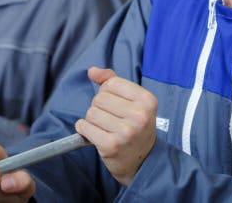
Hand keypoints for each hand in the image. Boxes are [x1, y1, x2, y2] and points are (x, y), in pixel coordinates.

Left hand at [75, 67, 156, 185]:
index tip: (116, 104)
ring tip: (105, 128)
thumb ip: (112, 81)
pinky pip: (85, 127)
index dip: (107, 92)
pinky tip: (94, 134)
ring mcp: (126, 132)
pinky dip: (84, 129)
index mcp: (147, 100)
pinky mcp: (111, 146)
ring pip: (91, 112)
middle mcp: (140, 116)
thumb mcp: (132, 101)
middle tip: (111, 119)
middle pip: (99, 98)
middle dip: (99, 107)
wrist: (141, 161)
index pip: (112, 84)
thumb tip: (92, 71)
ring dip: (92, 119)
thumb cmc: (134, 126)